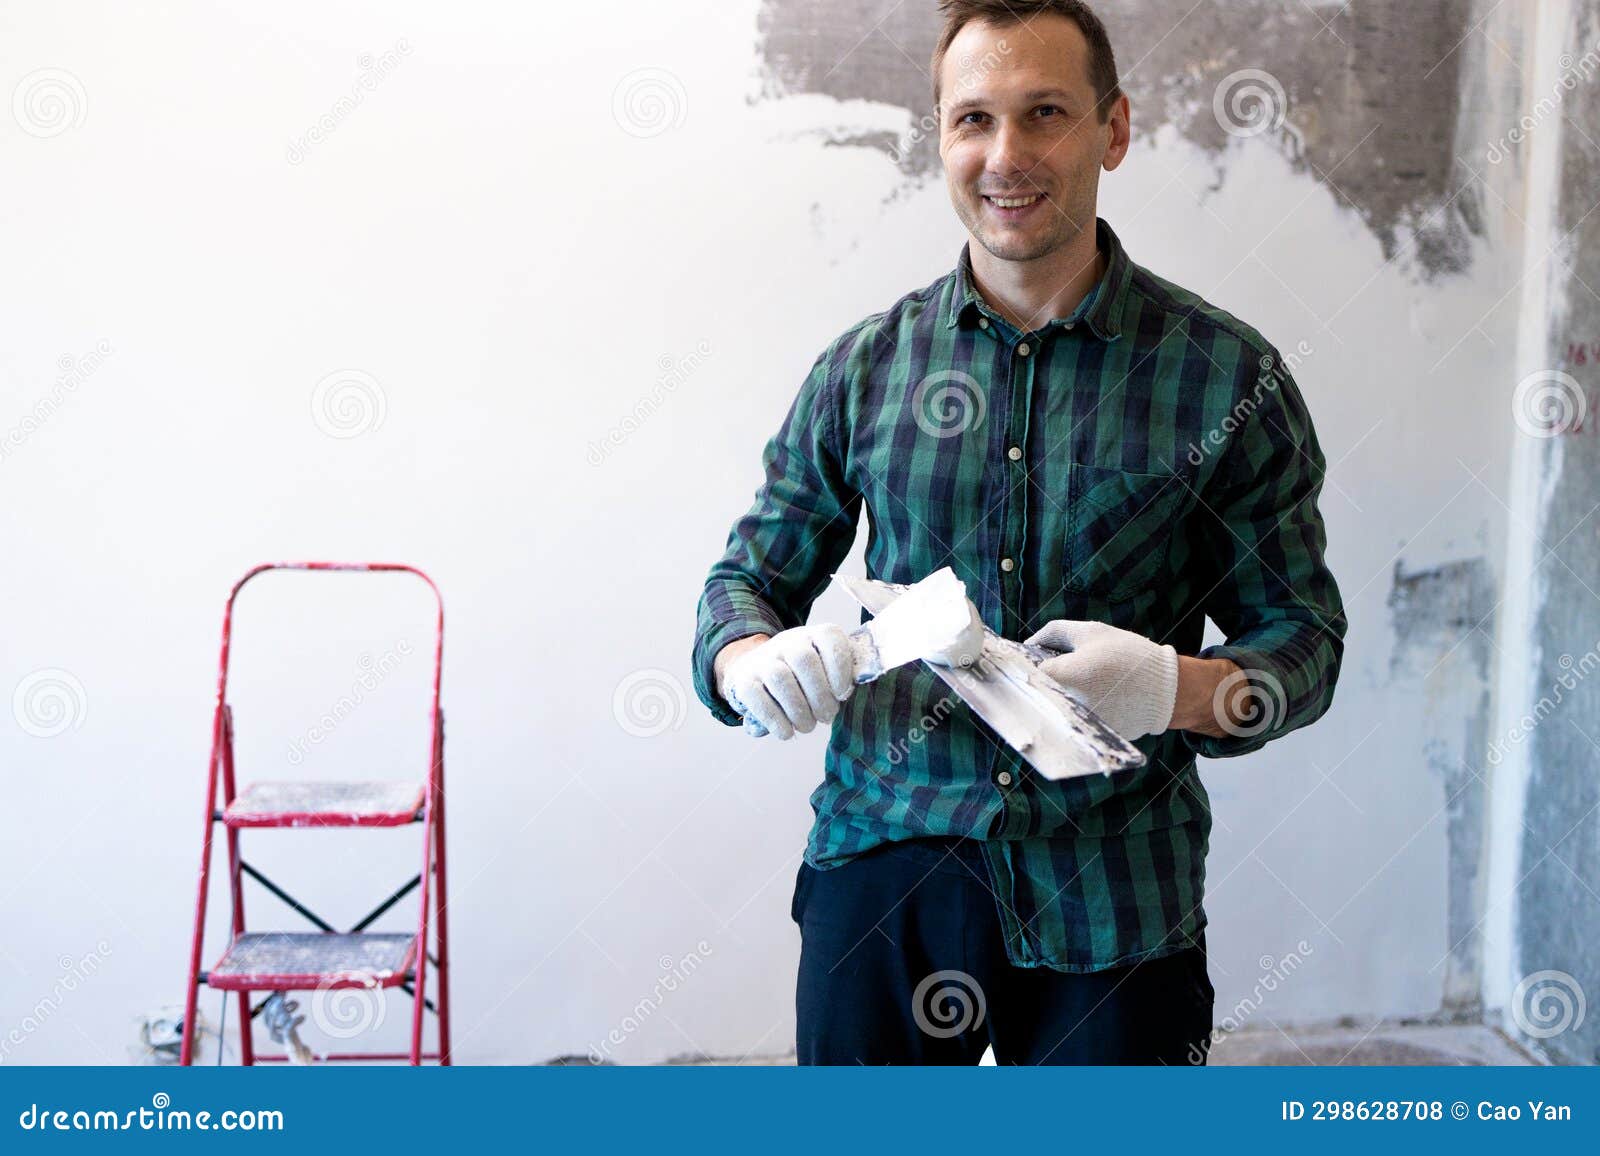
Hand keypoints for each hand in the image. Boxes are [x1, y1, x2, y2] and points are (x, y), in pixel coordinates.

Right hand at [717, 624, 855, 739]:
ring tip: (807, 725)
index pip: (829, 637)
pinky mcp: (744, 680)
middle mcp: (786, 641)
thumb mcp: (822, 669)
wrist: (754, 671)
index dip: (840, 667)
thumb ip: (841, 676)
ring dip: (798, 710)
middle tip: (826, 717)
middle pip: (804, 660)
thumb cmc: (800, 678)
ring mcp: (762, 659)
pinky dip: (775, 719)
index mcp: (812, 635)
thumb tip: (851, 689)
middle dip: (819, 695)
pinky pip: (758, 697)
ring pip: (780, 678)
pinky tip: (786, 731)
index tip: (842, 693)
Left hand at [1024, 619, 1178, 740]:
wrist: (1168, 690)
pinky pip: (1073, 721)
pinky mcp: (1091, 736)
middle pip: (1038, 694)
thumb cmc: (1129, 656)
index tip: (1023, 664)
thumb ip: (1054, 632)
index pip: (1027, 674)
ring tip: (1079, 687)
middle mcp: (1068, 704)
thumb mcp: (1092, 632)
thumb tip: (1028, 643)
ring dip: (1055, 699)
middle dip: (1040, 683)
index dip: (1023, 667)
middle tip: (1052, 674)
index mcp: (1065, 675)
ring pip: (1054, 710)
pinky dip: (1075, 712)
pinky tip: (1091, 700)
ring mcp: (1078, 723)